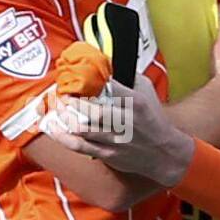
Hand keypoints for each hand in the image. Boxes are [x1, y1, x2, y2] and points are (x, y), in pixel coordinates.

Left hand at [52, 75, 193, 185]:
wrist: (165, 153)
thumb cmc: (153, 120)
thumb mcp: (146, 92)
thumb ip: (128, 77)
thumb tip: (106, 64)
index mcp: (135, 102)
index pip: (109, 87)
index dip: (89, 81)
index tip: (76, 75)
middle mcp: (125, 121)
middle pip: (94, 110)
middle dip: (73, 101)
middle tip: (61, 94)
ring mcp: (116, 139)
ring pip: (85, 129)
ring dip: (66, 118)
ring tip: (54, 108)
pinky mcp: (108, 155)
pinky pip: (81, 146)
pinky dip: (64, 138)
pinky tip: (54, 129)